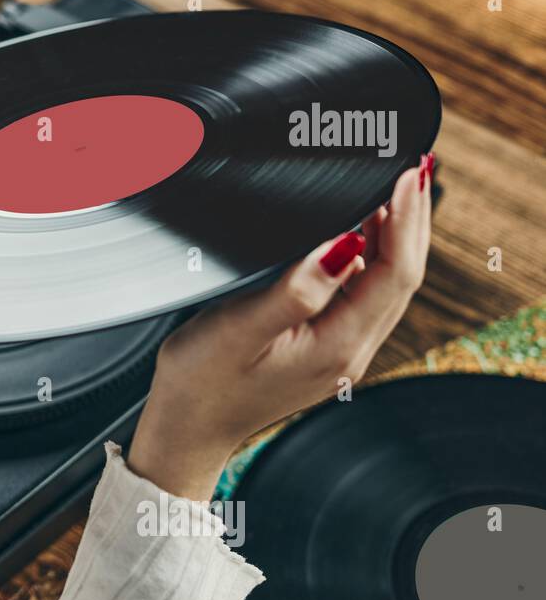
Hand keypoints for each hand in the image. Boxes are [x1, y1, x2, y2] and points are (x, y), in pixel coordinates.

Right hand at [129, 154, 433, 500]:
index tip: (403, 174)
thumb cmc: (201, 384)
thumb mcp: (239, 329)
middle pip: (403, 277)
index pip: (396, 273)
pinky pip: (365, 296)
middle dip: (411, 219)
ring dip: (396, 236)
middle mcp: (349, 352)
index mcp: (337, 346)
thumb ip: (295, 290)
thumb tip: (345, 246)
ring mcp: (340, 354)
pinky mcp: (324, 350)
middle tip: (412, 169)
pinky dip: (374, 258)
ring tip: (395, 192)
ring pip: (388, 286)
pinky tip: (361, 236)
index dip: (405, 219)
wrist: (187, 431)